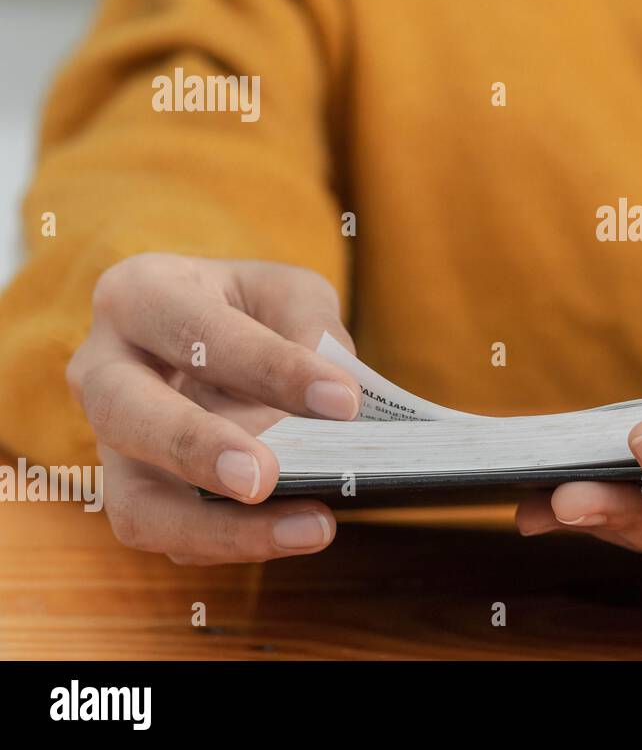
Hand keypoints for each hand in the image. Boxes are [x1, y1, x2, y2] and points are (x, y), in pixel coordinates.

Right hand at [66, 253, 362, 564]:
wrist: (222, 340)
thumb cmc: (254, 310)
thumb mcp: (291, 294)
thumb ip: (312, 329)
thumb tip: (334, 397)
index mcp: (142, 295)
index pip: (200, 331)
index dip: (272, 368)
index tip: (344, 400)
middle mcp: (103, 368)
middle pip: (129, 416)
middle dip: (196, 450)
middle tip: (263, 480)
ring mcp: (110, 443)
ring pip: (137, 505)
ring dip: (221, 529)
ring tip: (312, 526)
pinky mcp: (136, 495)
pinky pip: (174, 535)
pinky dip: (237, 541)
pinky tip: (298, 532)